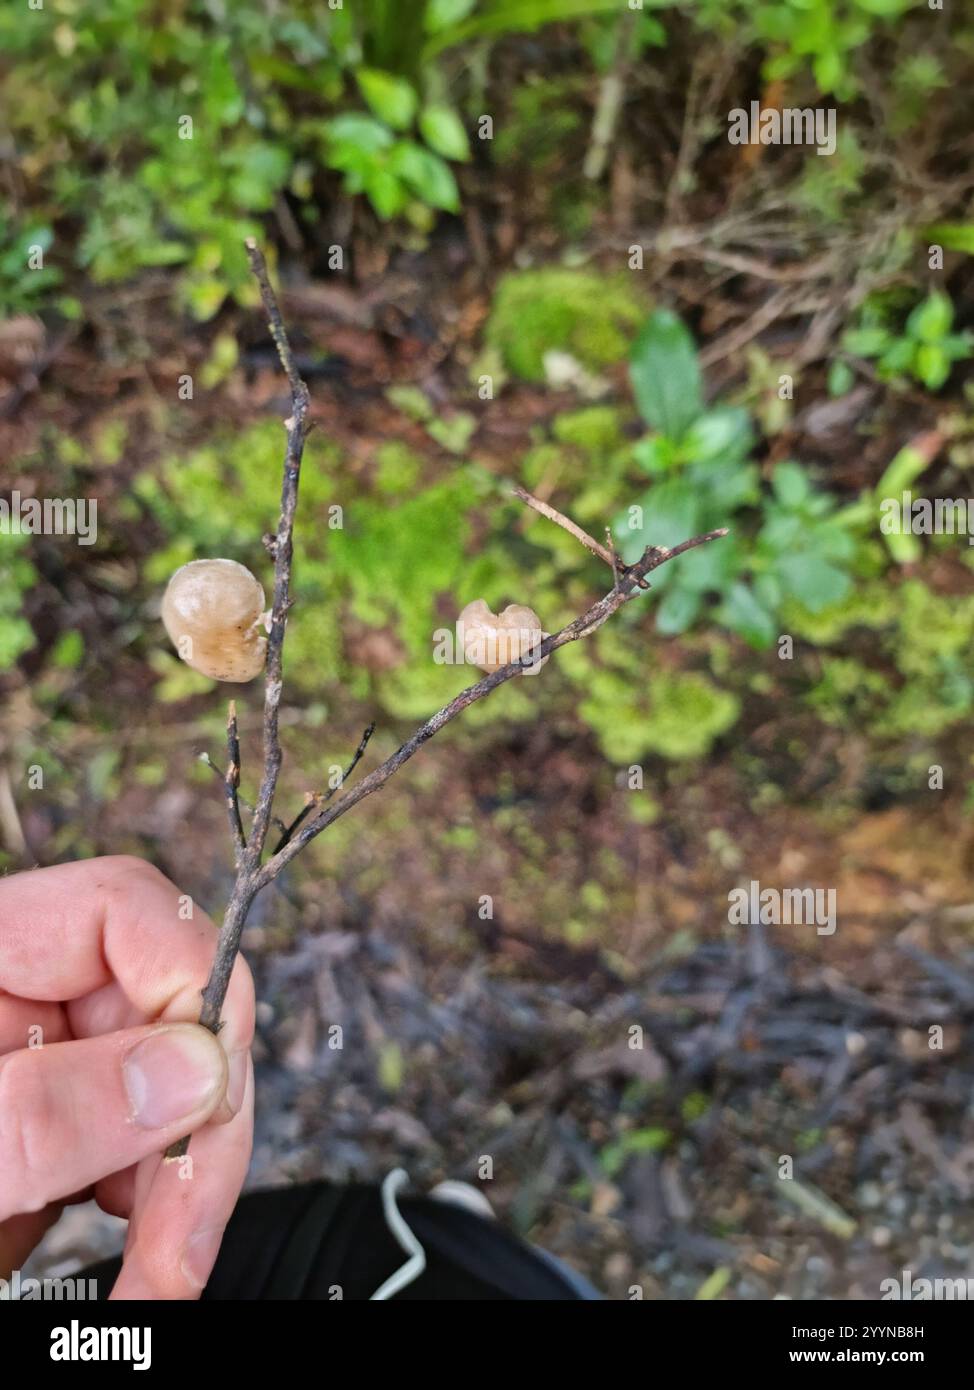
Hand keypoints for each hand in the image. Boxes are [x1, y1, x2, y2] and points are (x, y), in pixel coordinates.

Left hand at [0, 856, 254, 1298]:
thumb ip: (53, 1106)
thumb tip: (199, 1069)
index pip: (127, 911)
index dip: (192, 992)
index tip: (205, 1105)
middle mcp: (19, 997)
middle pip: (166, 1010)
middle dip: (196, 1130)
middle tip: (183, 1247)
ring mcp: (32, 1067)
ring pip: (165, 1086)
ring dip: (181, 1184)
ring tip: (156, 1277)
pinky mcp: (37, 1135)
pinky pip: (127, 1145)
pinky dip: (149, 1208)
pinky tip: (134, 1261)